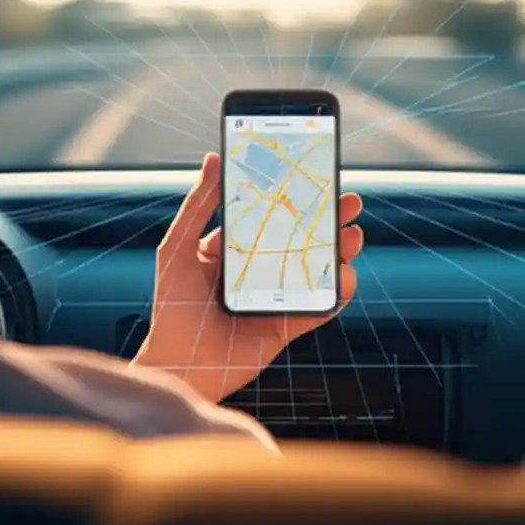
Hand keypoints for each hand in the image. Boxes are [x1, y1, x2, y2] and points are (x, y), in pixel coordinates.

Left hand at [131, 152, 364, 402]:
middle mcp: (260, 269)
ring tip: (353, 236)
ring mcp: (278, 297)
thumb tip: (214, 158)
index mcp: (236, 247)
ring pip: (318, 269)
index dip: (297, 196)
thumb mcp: (177, 247)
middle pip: (303, 238)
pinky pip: (320, 306)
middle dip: (330, 219)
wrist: (178, 365)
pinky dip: (338, 293)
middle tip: (350, 201)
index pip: (271, 214)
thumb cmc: (171, 305)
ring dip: (340, 252)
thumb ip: (198, 205)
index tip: (318, 174)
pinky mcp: (288, 326)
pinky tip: (345, 275)